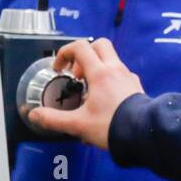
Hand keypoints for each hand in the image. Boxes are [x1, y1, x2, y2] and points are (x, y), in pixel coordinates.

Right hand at [26, 37, 143, 149]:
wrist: (145, 135)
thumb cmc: (113, 127)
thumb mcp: (78, 124)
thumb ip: (54, 119)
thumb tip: (35, 115)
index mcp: (100, 73)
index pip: (80, 47)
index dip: (65, 53)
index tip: (59, 68)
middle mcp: (115, 70)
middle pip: (99, 45)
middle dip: (84, 55)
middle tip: (76, 74)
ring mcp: (128, 77)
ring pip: (111, 59)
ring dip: (97, 67)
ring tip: (89, 89)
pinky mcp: (136, 87)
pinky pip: (121, 73)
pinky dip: (110, 78)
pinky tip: (106, 98)